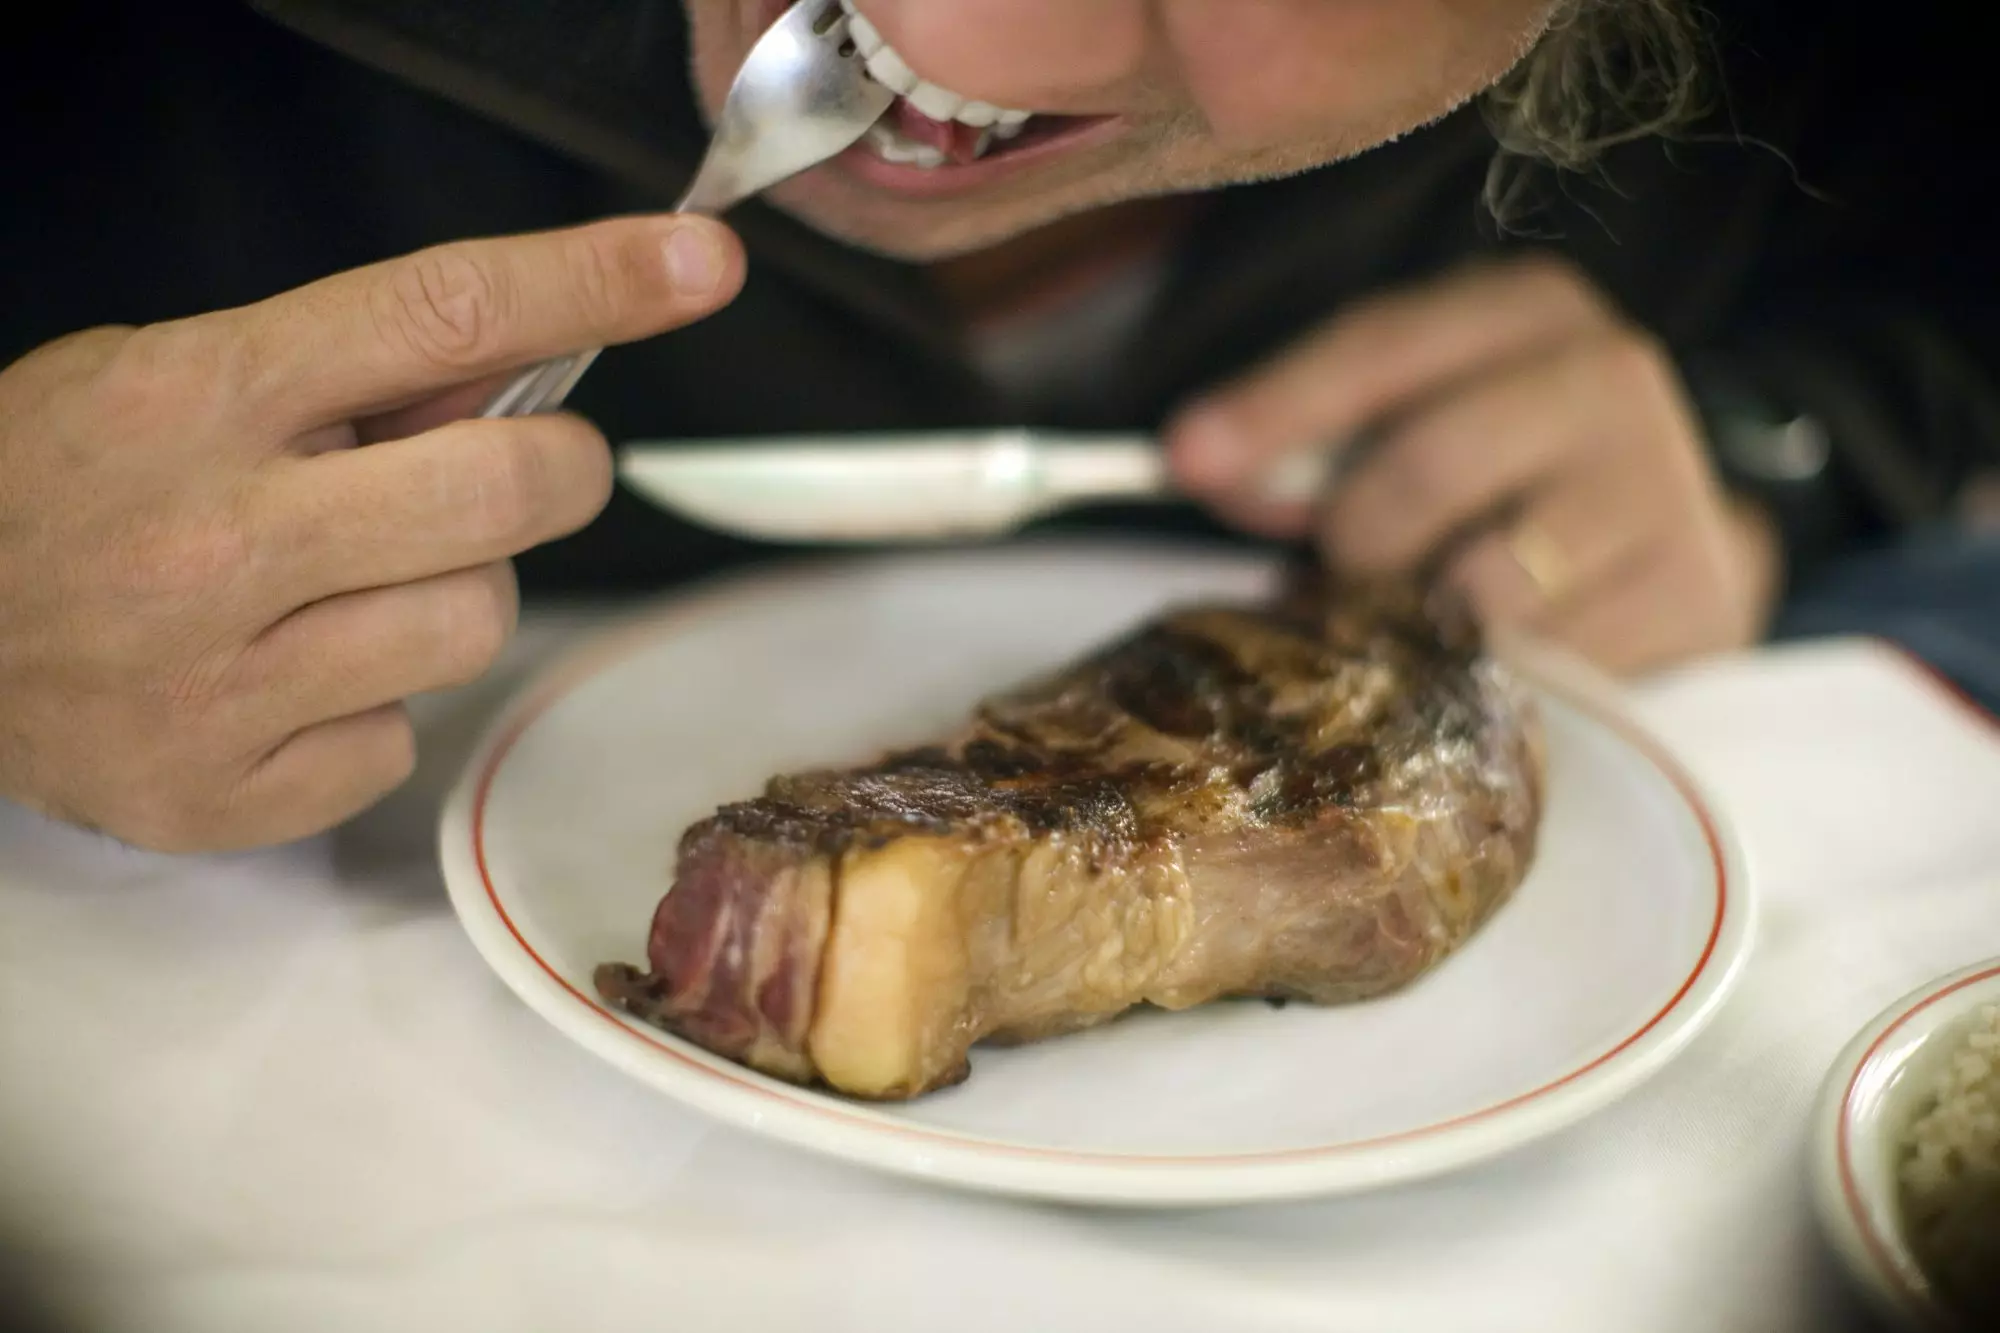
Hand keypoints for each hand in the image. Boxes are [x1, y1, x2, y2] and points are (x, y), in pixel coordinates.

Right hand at [0, 215, 745, 850]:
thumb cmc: (59, 488)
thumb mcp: (170, 375)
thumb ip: (346, 373)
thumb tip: (524, 369)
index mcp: (197, 399)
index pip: (438, 314)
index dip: (589, 281)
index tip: (694, 264)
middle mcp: (215, 538)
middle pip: (506, 487)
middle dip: (560, 470)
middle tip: (539, 467)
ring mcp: (220, 681)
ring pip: (476, 621)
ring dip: (458, 592)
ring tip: (356, 583)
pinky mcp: (228, 793)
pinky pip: (403, 737)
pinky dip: (374, 703)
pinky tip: (293, 678)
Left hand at [1166, 255, 1781, 674]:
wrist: (1673, 538)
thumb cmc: (1503, 474)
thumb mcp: (1413, 421)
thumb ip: (1312, 443)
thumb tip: (1203, 465)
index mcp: (1524, 309)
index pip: (1379, 348)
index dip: (1274, 407)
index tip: (1185, 459)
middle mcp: (1606, 375)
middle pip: (1427, 464)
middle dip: (1355, 542)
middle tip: (1342, 578)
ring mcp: (1660, 486)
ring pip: (1483, 585)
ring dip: (1416, 625)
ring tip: (1417, 620)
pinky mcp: (1692, 592)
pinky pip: (1543, 666)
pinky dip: (1487, 682)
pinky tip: (1488, 662)